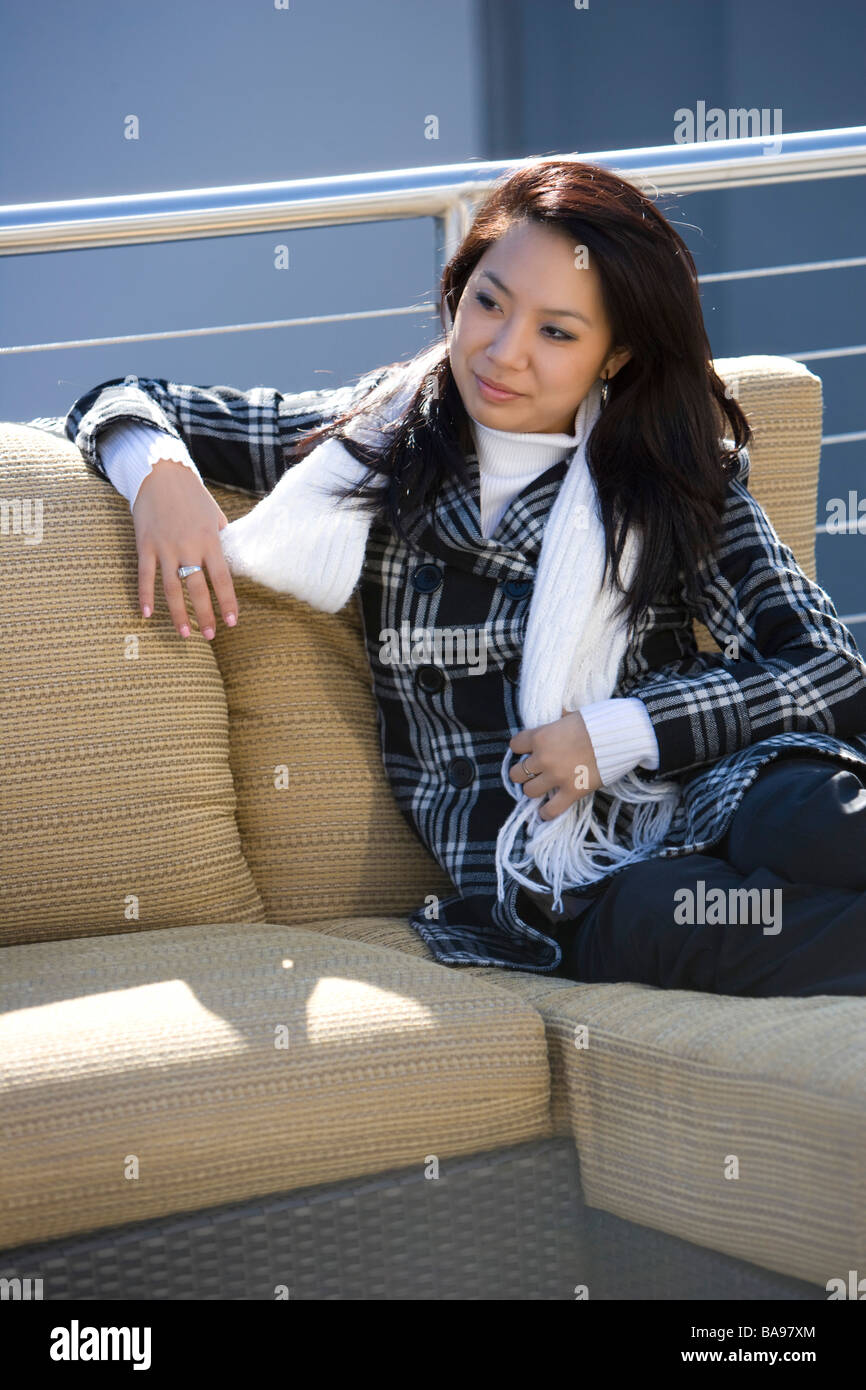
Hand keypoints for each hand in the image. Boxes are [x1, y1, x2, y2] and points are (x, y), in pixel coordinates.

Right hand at [132, 459, 238, 638]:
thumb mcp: (215, 515)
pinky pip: (145, 576)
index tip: (232, 622)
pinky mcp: (145, 545)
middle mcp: (188, 547)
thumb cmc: (192, 495)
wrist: (160, 473)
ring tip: (185, 634)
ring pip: (172, 589)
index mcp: (210, 540)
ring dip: (179, 614)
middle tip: (211, 635)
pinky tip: (148, 615)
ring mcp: (165, 548)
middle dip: (205, 616)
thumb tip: (231, 559)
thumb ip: (222, 539)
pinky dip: (145, 597)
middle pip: (198, 590)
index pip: (222, 579)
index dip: (228, 603)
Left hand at [508, 707, 601, 820]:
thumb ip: (558, 721)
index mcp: (540, 736)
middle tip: (533, 772)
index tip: (527, 750)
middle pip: (516, 773)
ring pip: (528, 791)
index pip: (515, 745)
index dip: (521, 748)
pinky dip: (547, 812)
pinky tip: (546, 810)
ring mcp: (557, 776)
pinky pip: (551, 810)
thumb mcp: (570, 715)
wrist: (620, 735)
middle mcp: (543, 758)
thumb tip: (558, 715)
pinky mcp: (572, 791)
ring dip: (534, 789)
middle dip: (523, 772)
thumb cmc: (596, 721)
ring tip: (542, 787)